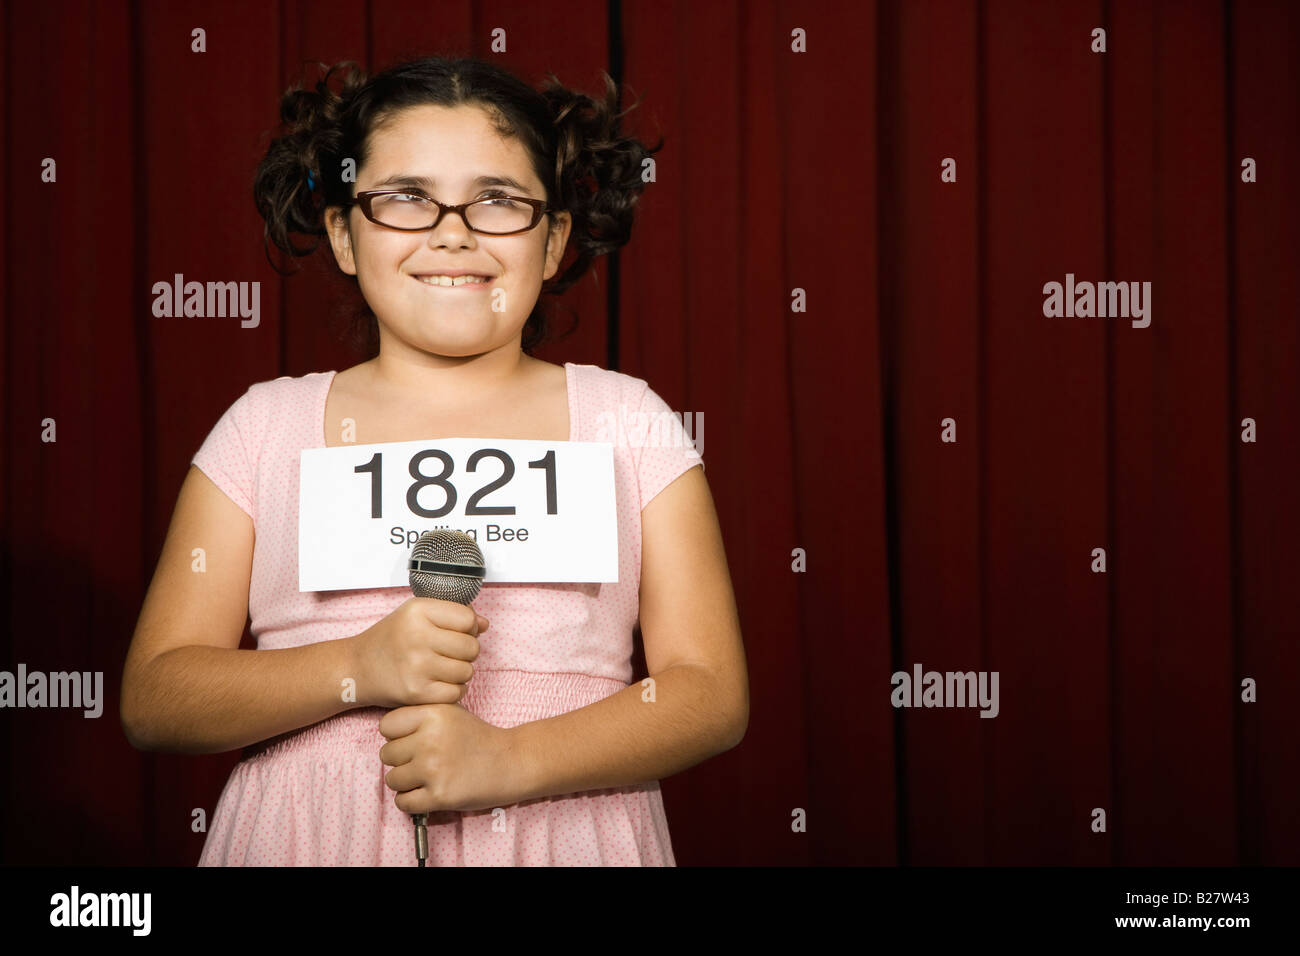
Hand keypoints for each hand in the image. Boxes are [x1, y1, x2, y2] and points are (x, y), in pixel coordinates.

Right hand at [350, 597, 488, 708]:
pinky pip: (457, 692)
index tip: (457, 632)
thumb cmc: (392, 639)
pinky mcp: (417, 692)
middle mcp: (417, 636)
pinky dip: (453, 690)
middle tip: (449, 653)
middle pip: (472, 647)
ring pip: (467, 671)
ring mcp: (417, 666)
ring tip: (442, 668)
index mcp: (418, 611)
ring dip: (460, 672)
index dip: (469, 627)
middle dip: (466, 652)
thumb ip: (452, 614)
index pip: (468, 619)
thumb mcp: (416, 615)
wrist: (358, 668)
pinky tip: (438, 683)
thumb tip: (485, 624)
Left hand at [379, 703, 522, 813]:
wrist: (511, 762)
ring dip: (406, 782)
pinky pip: (403, 802)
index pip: (386, 726)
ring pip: (392, 780)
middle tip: (424, 760)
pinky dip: (412, 801)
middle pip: (386, 754)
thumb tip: (386, 732)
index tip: (411, 740)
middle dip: (402, 760)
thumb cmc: (478, 738)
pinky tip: (428, 792)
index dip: (396, 735)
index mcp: (432, 714)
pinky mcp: (439, 796)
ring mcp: (433, 769)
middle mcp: (430, 739)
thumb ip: (419, 715)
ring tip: (428, 777)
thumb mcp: (450, 712)